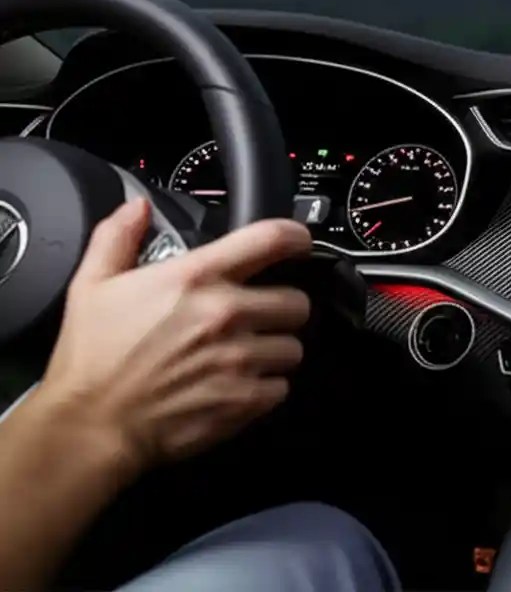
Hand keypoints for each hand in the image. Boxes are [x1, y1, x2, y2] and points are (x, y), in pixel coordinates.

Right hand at [34, 199, 311, 476]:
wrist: (91, 425)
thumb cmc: (91, 358)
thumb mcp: (92, 285)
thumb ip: (118, 236)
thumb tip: (137, 207)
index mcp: (195, 278)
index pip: (270, 240)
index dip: (295, 236)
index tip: (299, 242)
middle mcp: (225, 314)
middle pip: (297, 301)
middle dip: (283, 309)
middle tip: (260, 318)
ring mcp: (239, 359)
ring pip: (293, 347)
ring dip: (275, 351)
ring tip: (245, 356)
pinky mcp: (245, 399)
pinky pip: (282, 387)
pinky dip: (266, 388)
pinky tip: (238, 386)